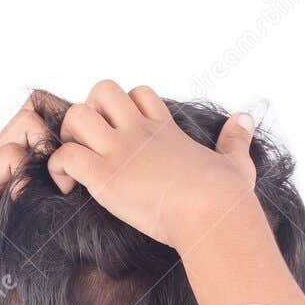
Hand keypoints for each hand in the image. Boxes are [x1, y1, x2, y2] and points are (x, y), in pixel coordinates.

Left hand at [46, 80, 257, 248]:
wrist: (213, 213)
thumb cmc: (226, 196)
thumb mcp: (237, 161)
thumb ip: (236, 139)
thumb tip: (247, 118)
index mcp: (165, 130)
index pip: (138, 94)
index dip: (126, 108)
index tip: (124, 136)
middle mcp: (139, 132)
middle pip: (102, 91)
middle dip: (91, 112)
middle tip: (93, 145)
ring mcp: (120, 151)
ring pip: (76, 116)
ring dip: (70, 137)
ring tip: (78, 164)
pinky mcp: (105, 176)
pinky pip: (65, 155)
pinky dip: (58, 168)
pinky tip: (69, 187)